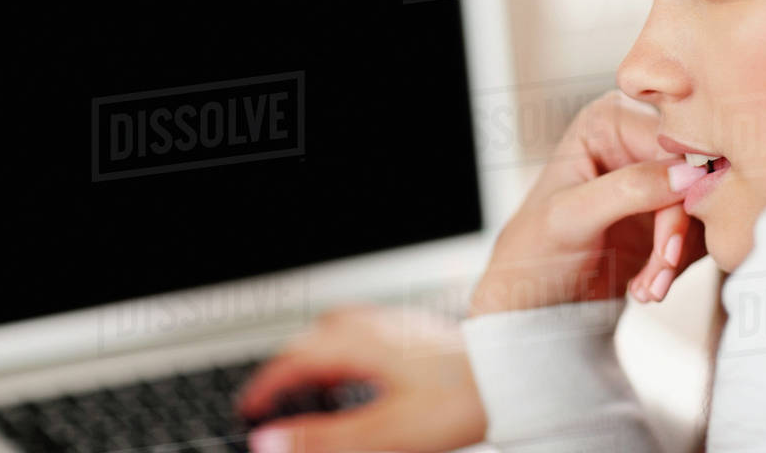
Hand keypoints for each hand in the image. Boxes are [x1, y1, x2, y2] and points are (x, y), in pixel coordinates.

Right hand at [238, 303, 484, 452]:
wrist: (514, 376)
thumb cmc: (461, 400)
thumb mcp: (385, 432)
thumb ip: (325, 440)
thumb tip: (269, 442)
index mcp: (360, 344)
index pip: (295, 358)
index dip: (267, 384)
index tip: (251, 407)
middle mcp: (376, 327)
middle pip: (314, 337)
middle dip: (288, 364)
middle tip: (272, 395)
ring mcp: (399, 325)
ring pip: (341, 330)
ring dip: (317, 352)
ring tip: (309, 383)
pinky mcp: (419, 332)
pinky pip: (367, 332)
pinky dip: (346, 349)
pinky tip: (361, 370)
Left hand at [469, 91, 707, 316]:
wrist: (535, 296)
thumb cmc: (534, 248)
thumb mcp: (570, 215)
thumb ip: (627, 189)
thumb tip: (688, 174)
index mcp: (609, 120)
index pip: (671, 143)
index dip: (680, 192)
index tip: (669, 244)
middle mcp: (637, 141)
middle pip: (694, 176)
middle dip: (677, 234)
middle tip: (658, 272)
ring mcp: (656, 179)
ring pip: (701, 209)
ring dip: (676, 258)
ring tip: (646, 287)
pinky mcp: (668, 214)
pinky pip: (700, 235)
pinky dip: (677, 267)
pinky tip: (646, 287)